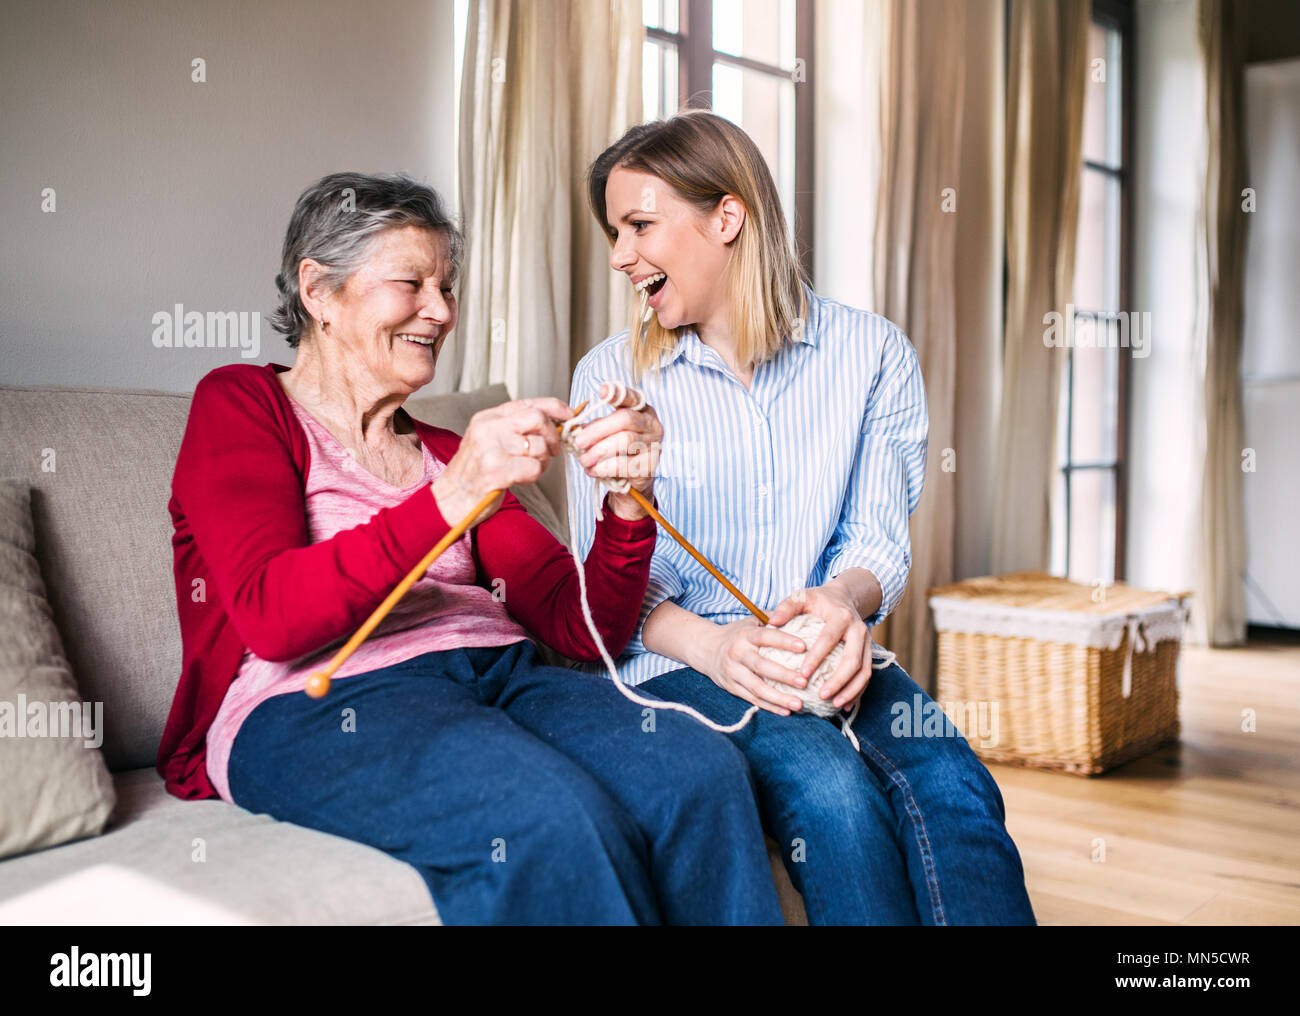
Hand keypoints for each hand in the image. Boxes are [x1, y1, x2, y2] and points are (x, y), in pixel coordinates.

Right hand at [431, 397, 572, 527]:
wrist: (449, 499)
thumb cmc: (475, 471)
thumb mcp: (490, 440)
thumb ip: (515, 427)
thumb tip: (556, 421)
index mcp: (487, 417)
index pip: (528, 403)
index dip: (554, 407)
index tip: (569, 414)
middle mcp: (487, 428)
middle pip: (537, 419)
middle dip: (553, 436)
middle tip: (553, 450)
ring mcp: (490, 449)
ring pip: (538, 447)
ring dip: (544, 461)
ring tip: (531, 468)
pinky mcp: (495, 472)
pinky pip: (534, 468)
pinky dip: (535, 475)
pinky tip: (521, 479)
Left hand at [569, 382, 662, 520]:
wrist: (631, 479)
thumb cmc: (618, 451)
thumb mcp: (607, 433)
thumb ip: (596, 425)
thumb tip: (577, 428)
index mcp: (641, 410)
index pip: (631, 397)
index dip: (616, 393)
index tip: (601, 391)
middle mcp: (651, 424)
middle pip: (625, 419)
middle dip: (598, 430)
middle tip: (579, 441)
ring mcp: (654, 445)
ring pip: (625, 441)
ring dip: (599, 451)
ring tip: (584, 459)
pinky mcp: (650, 465)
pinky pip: (624, 464)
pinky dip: (604, 467)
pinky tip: (594, 470)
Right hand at [701, 617, 813, 716]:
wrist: (706, 649)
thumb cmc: (737, 634)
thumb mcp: (751, 621)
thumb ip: (773, 618)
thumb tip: (800, 615)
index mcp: (745, 635)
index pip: (766, 637)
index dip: (784, 641)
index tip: (804, 647)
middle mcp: (737, 653)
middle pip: (762, 666)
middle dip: (784, 675)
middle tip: (804, 682)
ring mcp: (733, 672)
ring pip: (757, 687)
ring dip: (778, 697)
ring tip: (799, 703)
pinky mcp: (732, 687)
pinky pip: (752, 699)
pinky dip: (770, 706)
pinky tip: (786, 711)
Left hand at [766, 584, 873, 710]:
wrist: (846, 597)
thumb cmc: (819, 600)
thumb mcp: (803, 596)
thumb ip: (787, 607)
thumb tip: (772, 621)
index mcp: (842, 616)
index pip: (830, 638)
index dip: (817, 657)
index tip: (802, 674)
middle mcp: (859, 630)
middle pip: (853, 660)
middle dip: (839, 680)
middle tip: (821, 695)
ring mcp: (867, 643)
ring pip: (864, 671)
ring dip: (851, 690)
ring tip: (834, 705)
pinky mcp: (869, 653)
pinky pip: (866, 676)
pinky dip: (857, 692)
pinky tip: (844, 705)